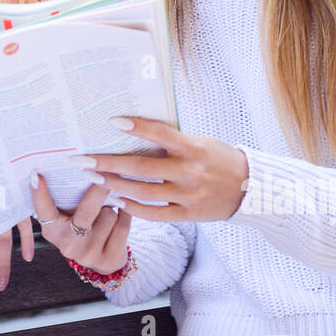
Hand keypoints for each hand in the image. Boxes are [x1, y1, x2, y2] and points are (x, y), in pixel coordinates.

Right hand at [30, 173, 130, 274]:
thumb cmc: (83, 227)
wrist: (102, 261)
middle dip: (98, 189)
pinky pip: (123, 225)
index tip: (36, 175)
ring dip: (112, 207)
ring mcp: (88, 254)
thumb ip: (68, 198)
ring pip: (109, 214)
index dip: (40, 194)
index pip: (44, 210)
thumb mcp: (69, 216)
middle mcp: (68, 244)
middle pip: (86, 211)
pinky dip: (125, 215)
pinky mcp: (108, 260)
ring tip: (107, 212)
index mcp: (52, 230)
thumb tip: (80, 168)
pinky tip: (122, 214)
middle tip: (104, 172)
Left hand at [88, 116, 248, 221]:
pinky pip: (155, 214)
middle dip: (109, 163)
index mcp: (193, 148)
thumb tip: (138, 130)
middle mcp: (189, 171)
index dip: (136, 126)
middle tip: (84, 160)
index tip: (112, 121)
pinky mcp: (189, 214)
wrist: (252, 189)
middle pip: (141, 167)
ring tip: (95, 179)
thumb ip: (174, 140)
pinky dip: (134, 208)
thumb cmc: (221, 159)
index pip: (160, 133)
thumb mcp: (202, 142)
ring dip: (115, 185)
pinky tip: (118, 200)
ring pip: (143, 192)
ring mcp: (188, 195)